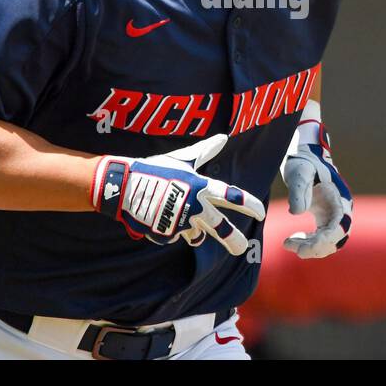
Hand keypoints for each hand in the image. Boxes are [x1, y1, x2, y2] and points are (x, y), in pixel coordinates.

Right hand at [92, 134, 265, 255]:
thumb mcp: (182, 159)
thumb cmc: (155, 168)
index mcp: (201, 187)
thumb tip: (223, 137)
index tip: (260, 213)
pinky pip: (173, 236)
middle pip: (220, 227)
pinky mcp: (166, 233)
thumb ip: (205, 151)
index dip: (248, 204)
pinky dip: (169, 229)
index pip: (231, 196)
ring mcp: (181, 222)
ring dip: (193, 232)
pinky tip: (157, 216)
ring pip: (195, 236)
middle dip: (233, 239)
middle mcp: (195, 206)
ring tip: (178, 218)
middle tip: (241, 248)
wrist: (125, 186)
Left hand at [280, 101, 352, 258]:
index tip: (308, 247)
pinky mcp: (324, 218)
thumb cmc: (302, 161)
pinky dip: (308, 243)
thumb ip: (298, 190)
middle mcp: (341, 209)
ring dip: (310, 247)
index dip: (326, 239)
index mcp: (341, 198)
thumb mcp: (298, 172)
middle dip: (316, 248)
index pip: (340, 226)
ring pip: (328, 242)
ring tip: (287, 244)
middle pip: (336, 238)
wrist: (303, 154)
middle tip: (295, 249)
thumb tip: (296, 213)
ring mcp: (334, 214)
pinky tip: (291, 240)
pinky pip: (320, 238)